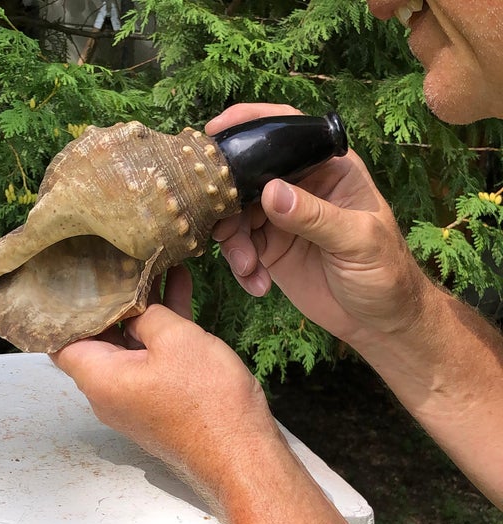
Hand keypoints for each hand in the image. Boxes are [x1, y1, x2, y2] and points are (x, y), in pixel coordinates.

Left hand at [50, 266, 280, 497]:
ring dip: (142, 311)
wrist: (241, 455)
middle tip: (118, 264)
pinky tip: (178, 292)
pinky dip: (160, 331)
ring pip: (128, 345)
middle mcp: (108, 392)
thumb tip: (133, 310)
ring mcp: (133, 398)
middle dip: (109, 301)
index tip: (74, 278)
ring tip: (154, 270)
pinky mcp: (158, 401)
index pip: (61, 340)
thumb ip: (147, 315)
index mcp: (100, 378)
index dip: (65, 307)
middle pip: (96, 339)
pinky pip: (150, 359)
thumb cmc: (207, 401)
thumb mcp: (176, 339)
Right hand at [206, 104, 430, 346]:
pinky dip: (241, 268)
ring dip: (234, 244)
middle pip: (248, 178)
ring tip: (248, 268)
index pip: (286, 133)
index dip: (250, 125)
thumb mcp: (358, 241)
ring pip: (236, 217)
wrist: (379, 321)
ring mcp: (281, 220)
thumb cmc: (386, 272)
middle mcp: (300, 188)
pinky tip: (258, 285)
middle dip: (229, 204)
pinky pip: (240, 249)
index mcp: (328, 169)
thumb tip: (270, 192)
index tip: (215, 132)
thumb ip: (315, 216)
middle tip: (224, 230)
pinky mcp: (269, 251)